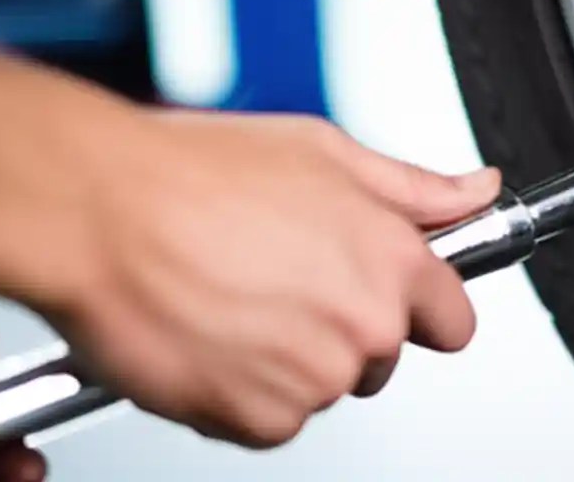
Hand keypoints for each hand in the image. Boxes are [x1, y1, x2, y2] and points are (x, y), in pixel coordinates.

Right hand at [41, 113, 499, 448]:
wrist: (97, 212)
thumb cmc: (193, 174)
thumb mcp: (324, 152)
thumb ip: (414, 187)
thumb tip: (475, 190)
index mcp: (392, 261)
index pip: (453, 320)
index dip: (422, 308)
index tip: (396, 299)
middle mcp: (364, 326)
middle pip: (381, 355)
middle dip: (341, 327)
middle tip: (280, 279)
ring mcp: (313, 379)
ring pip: (322, 387)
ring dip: (286, 357)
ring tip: (231, 295)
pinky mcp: (257, 420)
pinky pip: (268, 419)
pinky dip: (240, 390)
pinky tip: (209, 334)